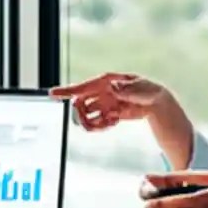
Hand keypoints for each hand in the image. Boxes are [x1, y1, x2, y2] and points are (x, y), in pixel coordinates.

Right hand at [49, 73, 169, 130]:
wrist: (154, 103)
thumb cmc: (148, 90)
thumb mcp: (141, 89)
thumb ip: (127, 89)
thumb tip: (113, 87)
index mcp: (106, 82)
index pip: (83, 87)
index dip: (67, 90)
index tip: (52, 93)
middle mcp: (100, 92)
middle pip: (79, 104)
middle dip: (81, 114)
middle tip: (93, 122)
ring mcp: (103, 103)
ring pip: (86, 115)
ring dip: (92, 123)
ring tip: (109, 122)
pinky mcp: (107, 113)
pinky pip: (96, 123)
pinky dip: (102, 126)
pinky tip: (113, 122)